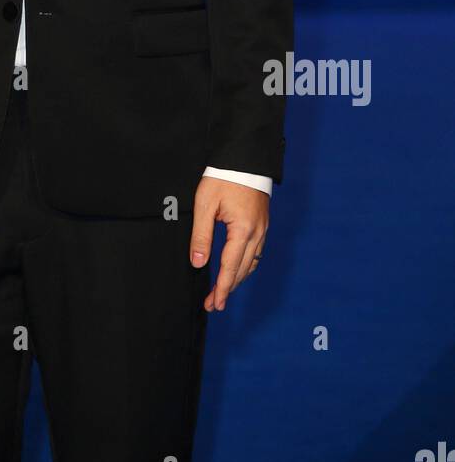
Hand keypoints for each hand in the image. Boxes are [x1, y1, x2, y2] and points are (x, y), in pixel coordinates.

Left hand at [190, 177, 268, 311]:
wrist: (244, 157)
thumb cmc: (223, 177)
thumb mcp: (205, 204)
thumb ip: (201, 235)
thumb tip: (197, 262)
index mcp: (243, 230)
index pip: (230, 266)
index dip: (221, 288)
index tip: (213, 304)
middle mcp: (257, 232)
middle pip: (242, 269)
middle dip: (227, 288)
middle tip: (214, 304)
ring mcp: (263, 228)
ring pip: (251, 263)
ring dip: (237, 279)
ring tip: (223, 291)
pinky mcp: (262, 223)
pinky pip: (256, 252)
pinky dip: (245, 265)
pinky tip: (236, 269)